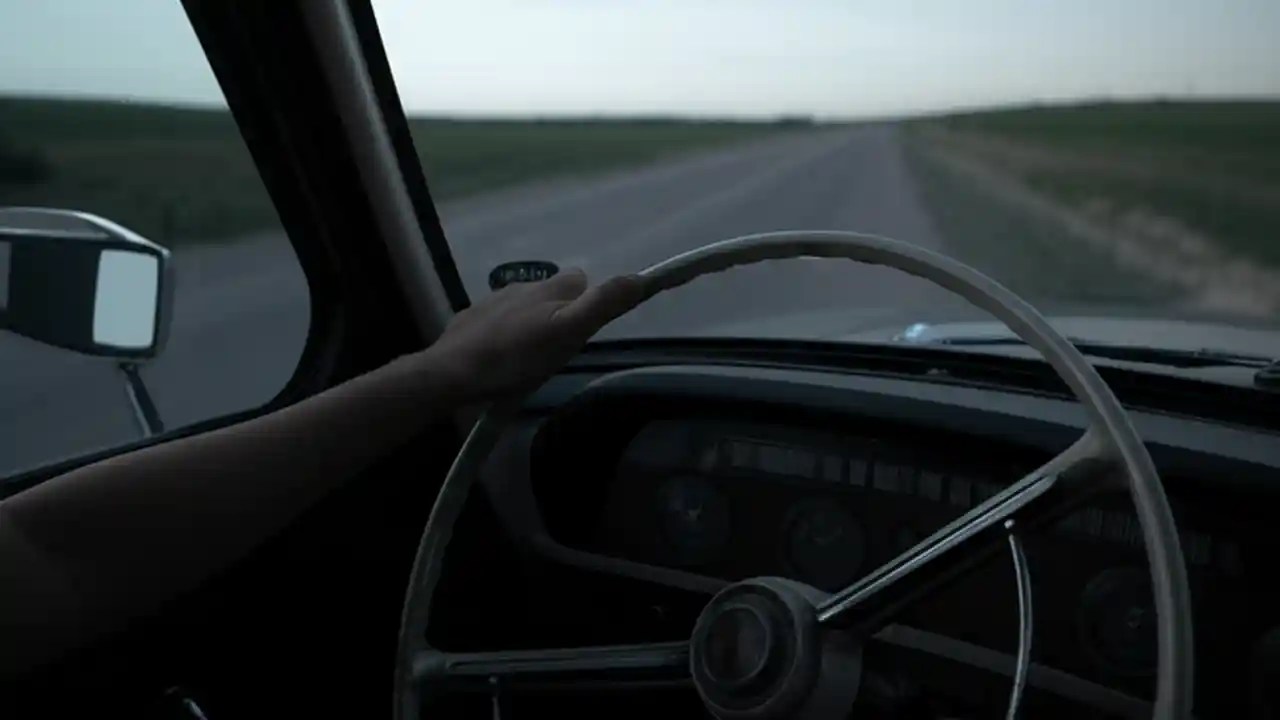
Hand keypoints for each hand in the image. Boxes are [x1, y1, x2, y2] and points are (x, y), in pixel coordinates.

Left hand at [422, 269, 645, 402]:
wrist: (453, 372)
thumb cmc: (516, 357)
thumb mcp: (568, 333)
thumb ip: (603, 305)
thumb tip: (639, 278)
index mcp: (549, 289)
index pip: (581, 281)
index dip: (588, 301)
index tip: (582, 331)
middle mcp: (522, 287)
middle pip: (552, 293)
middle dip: (559, 313)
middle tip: (558, 349)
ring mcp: (493, 302)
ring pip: (524, 307)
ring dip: (532, 324)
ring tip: (529, 358)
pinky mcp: (471, 320)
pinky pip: (497, 321)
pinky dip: (505, 334)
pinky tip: (501, 359)